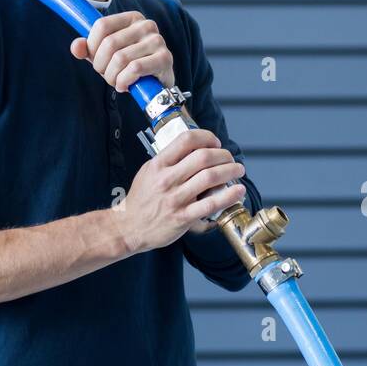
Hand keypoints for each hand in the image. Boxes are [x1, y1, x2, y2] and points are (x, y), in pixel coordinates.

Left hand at [70, 10, 175, 92]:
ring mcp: (157, 40)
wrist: (156, 84)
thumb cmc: (129, 66)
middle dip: (101, 65)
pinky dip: (124, 81)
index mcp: (131, 18)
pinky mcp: (165, 58)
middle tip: (106, 74)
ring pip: (120, 58)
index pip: (102, 25)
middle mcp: (146, 25)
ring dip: (112, 77)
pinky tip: (126, 85)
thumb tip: (76, 47)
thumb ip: (88, 49)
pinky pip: (135, 68)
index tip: (95, 58)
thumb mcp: (105, 55)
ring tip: (117, 81)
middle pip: (109, 43)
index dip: (92, 46)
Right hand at [112, 127, 245, 254]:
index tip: (215, 142)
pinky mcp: (182, 218)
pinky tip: (238, 191)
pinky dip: (229, 196)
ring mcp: (175, 199)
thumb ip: (169, 160)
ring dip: (230, 171)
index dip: (206, 137)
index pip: (186, 140)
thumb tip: (195, 149)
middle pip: (203, 157)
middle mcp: (166, 179)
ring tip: (238, 170)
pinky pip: (211, 204)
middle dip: (223, 155)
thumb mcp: (148, 172)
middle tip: (230, 158)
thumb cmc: (140, 199)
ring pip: (210, 178)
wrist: (128, 228)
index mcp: (158, 164)